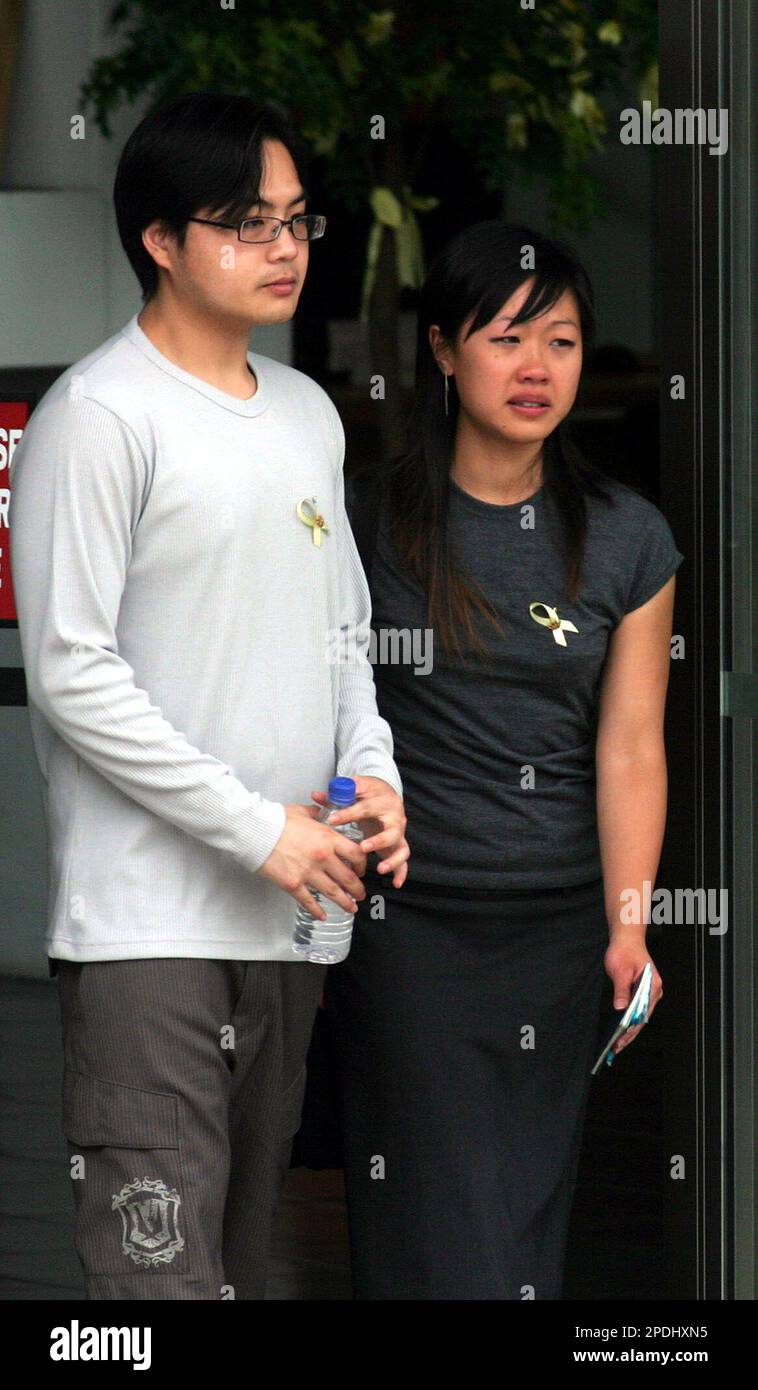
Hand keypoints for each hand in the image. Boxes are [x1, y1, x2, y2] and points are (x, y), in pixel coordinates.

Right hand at [256, 802, 367, 920]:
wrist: (255, 831)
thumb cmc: (276, 819)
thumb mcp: (302, 811)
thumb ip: (316, 813)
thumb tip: (322, 810)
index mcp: (327, 838)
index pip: (356, 854)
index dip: (362, 865)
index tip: (361, 870)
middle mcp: (322, 857)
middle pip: (348, 878)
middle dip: (358, 889)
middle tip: (360, 895)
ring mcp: (308, 872)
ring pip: (334, 892)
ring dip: (345, 902)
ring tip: (350, 908)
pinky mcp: (293, 884)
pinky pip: (309, 901)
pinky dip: (316, 910)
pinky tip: (321, 915)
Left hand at [310, 775, 409, 888]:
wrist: (386, 793)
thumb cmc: (369, 792)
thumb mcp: (356, 787)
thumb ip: (337, 793)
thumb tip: (316, 795)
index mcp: (382, 801)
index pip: (365, 808)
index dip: (348, 814)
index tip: (332, 820)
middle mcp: (394, 817)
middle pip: (392, 830)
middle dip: (378, 841)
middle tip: (362, 848)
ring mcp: (398, 832)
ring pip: (401, 847)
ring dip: (392, 860)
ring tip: (380, 868)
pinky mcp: (399, 843)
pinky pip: (403, 859)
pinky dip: (401, 872)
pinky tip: (395, 883)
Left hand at [603, 933, 662, 1054]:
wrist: (627, 939)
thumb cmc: (624, 951)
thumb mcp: (620, 970)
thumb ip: (621, 990)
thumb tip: (621, 1009)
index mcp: (652, 985)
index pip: (642, 1012)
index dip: (631, 1028)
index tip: (620, 1039)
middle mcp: (654, 991)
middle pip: (643, 1017)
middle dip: (629, 1034)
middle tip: (616, 1048)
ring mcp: (650, 992)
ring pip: (641, 1016)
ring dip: (629, 1030)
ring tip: (616, 1044)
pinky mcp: (644, 992)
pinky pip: (637, 1010)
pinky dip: (629, 1020)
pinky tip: (620, 1029)